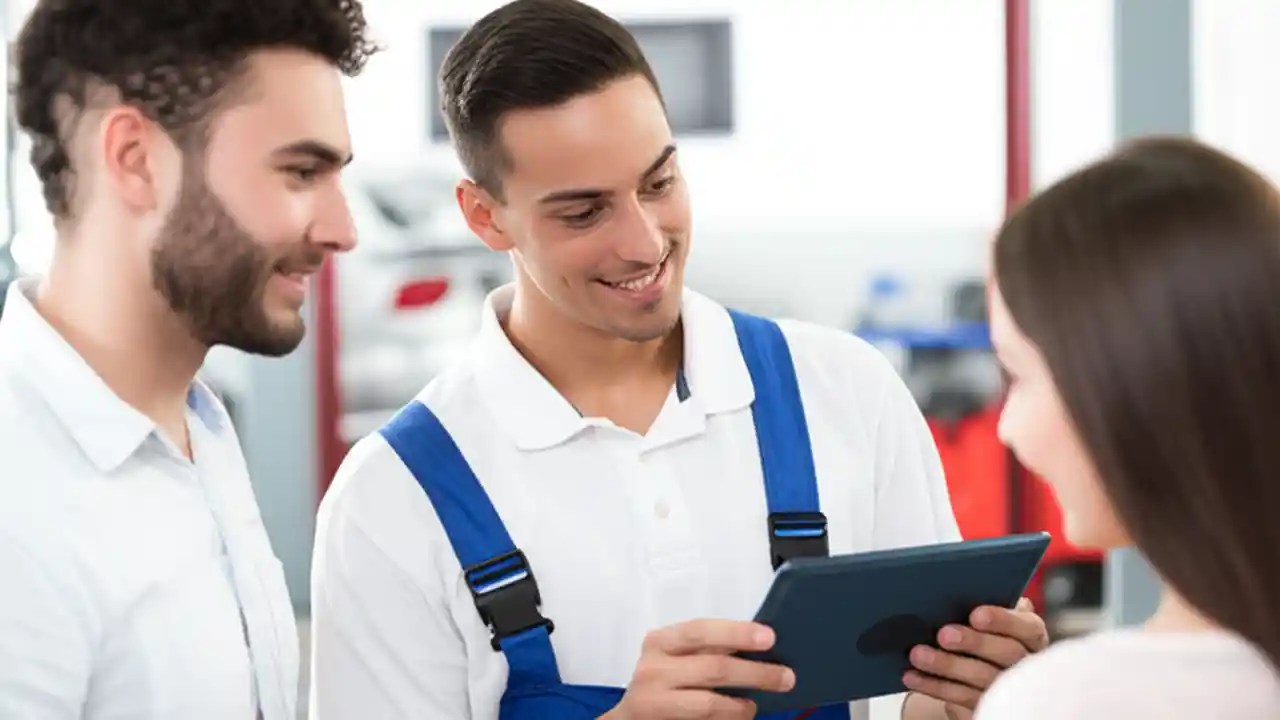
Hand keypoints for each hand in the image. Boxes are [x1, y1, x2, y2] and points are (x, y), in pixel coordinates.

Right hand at [603, 619, 795, 719]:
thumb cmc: (663, 683)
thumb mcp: (677, 659)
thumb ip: (708, 651)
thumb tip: (760, 648)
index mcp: (661, 641)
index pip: (701, 631)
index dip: (736, 633)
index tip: (769, 637)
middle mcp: (653, 668)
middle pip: (712, 667)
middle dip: (754, 672)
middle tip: (786, 677)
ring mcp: (652, 700)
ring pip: (708, 703)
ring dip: (741, 705)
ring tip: (755, 705)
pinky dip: (726, 719)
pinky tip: (739, 716)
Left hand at [902, 598, 1048, 715]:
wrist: (978, 677)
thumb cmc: (983, 637)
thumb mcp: (987, 620)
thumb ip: (981, 606)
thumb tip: (954, 593)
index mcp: (1030, 635)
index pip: (1027, 626)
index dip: (1003, 620)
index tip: (976, 615)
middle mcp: (1026, 663)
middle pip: (1006, 653)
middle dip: (973, 642)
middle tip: (944, 635)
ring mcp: (1010, 690)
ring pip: (982, 679)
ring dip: (947, 666)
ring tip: (918, 655)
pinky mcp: (989, 707)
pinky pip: (962, 698)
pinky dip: (935, 687)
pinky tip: (914, 676)